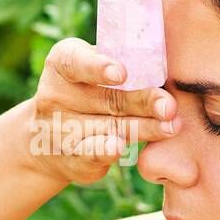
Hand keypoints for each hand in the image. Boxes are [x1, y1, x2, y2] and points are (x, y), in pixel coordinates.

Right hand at [23, 37, 179, 185]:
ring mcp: (59, 129)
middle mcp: (55, 96)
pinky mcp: (70, 157)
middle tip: (169, 105)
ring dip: (142, 128)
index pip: (76, 62)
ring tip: (170, 127)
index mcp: (61, 64)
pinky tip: (120, 148)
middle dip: (141, 101)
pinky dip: (105, 150)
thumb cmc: (87, 91)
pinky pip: (90, 153)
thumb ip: (120, 63)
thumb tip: (162, 65)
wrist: (50, 137)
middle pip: (105, 99)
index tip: (122, 73)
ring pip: (107, 127)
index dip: (98, 67)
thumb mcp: (93, 69)